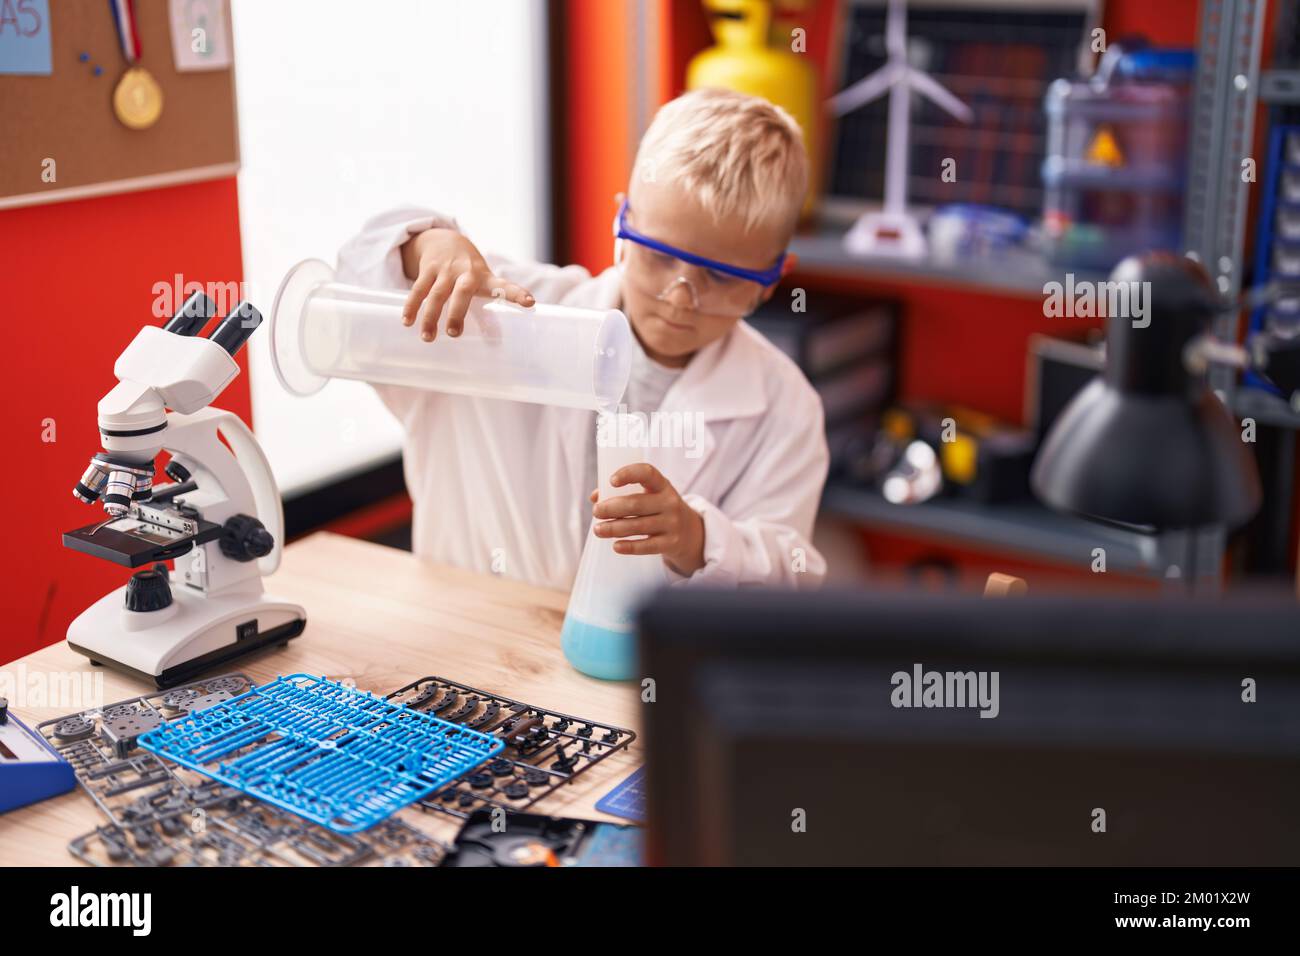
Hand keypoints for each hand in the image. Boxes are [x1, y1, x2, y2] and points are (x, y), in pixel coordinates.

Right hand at [399, 228, 533, 340]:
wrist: (445, 239)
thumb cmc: (469, 271)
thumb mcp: (483, 281)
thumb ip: (487, 306)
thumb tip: (494, 345)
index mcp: (485, 278)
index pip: (504, 286)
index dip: (516, 294)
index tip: (529, 302)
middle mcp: (466, 273)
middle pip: (462, 293)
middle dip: (457, 313)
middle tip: (454, 334)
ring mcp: (446, 270)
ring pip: (436, 294)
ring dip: (430, 316)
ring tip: (427, 337)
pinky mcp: (428, 269)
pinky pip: (419, 289)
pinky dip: (412, 305)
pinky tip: (407, 321)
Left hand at [590, 463, 705, 575]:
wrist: (689, 532)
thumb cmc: (658, 509)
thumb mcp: (650, 496)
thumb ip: (623, 493)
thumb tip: (595, 498)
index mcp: (662, 485)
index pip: (647, 473)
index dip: (629, 474)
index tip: (611, 481)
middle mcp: (669, 502)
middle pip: (636, 504)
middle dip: (612, 508)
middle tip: (596, 512)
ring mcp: (672, 523)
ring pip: (638, 526)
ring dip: (614, 528)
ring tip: (598, 530)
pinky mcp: (671, 543)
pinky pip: (647, 546)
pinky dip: (629, 546)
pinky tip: (616, 546)